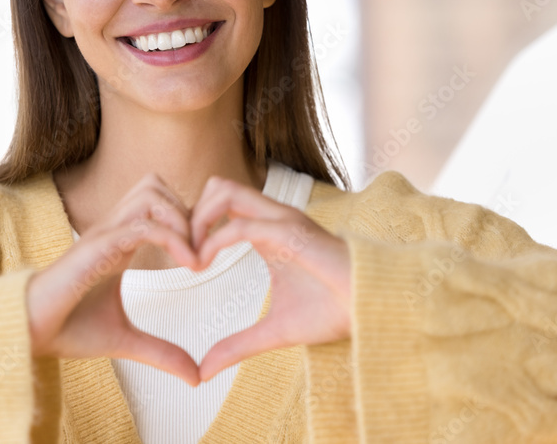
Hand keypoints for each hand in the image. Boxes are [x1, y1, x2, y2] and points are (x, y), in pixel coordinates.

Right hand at [25, 173, 202, 385]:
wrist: (28, 332)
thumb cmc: (68, 328)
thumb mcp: (126, 340)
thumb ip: (162, 352)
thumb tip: (196, 377)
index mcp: (120, 241)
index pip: (159, 202)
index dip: (188, 220)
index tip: (207, 256)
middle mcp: (113, 229)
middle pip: (157, 185)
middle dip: (189, 211)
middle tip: (204, 252)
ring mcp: (104, 234)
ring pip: (151, 193)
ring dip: (181, 220)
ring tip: (195, 258)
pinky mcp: (96, 246)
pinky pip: (142, 225)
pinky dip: (171, 238)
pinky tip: (187, 267)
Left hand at [189, 175, 351, 382]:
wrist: (375, 308)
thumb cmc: (333, 311)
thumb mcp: (274, 332)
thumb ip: (237, 346)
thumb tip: (203, 371)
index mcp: (267, 231)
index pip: (220, 204)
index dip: (194, 224)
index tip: (182, 260)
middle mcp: (272, 217)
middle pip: (217, 186)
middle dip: (190, 214)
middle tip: (180, 253)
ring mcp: (282, 220)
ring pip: (224, 191)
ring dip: (198, 221)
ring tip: (191, 258)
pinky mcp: (292, 233)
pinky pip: (242, 225)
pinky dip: (214, 241)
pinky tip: (204, 265)